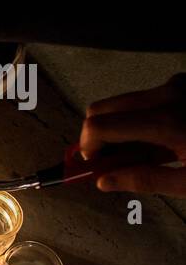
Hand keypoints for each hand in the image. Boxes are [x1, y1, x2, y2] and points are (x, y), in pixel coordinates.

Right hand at [79, 73, 185, 195]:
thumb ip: (146, 180)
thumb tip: (105, 181)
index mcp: (167, 121)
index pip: (99, 126)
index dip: (88, 148)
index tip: (96, 166)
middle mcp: (166, 95)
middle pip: (101, 110)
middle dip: (98, 137)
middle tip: (117, 161)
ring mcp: (174, 85)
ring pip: (119, 104)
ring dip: (120, 128)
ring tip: (151, 151)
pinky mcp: (181, 83)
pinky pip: (142, 99)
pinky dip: (139, 119)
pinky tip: (164, 138)